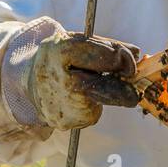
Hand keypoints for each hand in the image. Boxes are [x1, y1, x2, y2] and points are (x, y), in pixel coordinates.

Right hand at [26, 30, 140, 130]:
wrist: (29, 81)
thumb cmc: (59, 59)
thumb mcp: (77, 44)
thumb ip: (106, 47)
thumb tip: (138, 54)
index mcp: (58, 53)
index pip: (96, 56)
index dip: (119, 59)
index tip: (134, 59)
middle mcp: (56, 80)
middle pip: (101, 88)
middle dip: (123, 90)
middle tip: (134, 93)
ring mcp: (59, 104)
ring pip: (98, 102)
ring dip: (103, 96)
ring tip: (84, 86)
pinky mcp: (64, 122)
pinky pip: (89, 114)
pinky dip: (90, 106)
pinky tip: (76, 100)